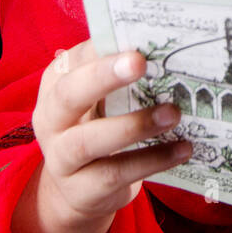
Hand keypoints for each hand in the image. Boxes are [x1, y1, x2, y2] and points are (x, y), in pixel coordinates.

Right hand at [31, 38, 191, 229]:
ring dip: (134, 125)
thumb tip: (163, 51)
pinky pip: (116, 173)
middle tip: (140, 62)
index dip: (103, 48)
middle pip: (69, 95)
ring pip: (90, 141)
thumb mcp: (101, 100)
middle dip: (103, 77)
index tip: (135, 40)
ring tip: (173, 114)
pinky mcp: (81, 190)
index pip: (75, 59)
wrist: (77, 192)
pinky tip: (182, 149)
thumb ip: (121, 77)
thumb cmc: (97, 129)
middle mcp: (50, 119)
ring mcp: (61, 158)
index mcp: (55, 85)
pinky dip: (152, 160)